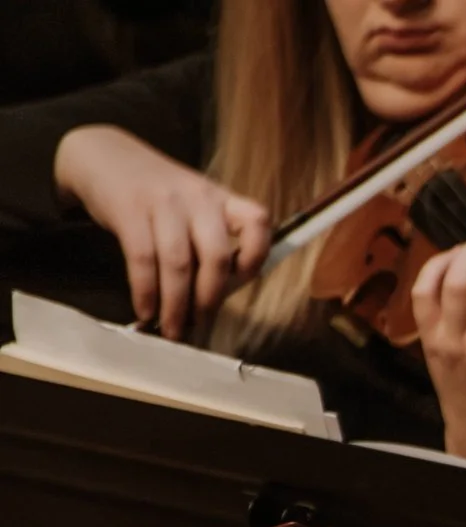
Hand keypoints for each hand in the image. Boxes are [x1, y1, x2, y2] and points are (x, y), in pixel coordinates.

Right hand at [53, 125, 269, 339]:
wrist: (103, 155)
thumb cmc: (155, 193)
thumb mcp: (193, 204)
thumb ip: (209, 240)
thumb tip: (213, 299)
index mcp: (220, 198)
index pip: (257, 222)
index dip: (257, 256)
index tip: (241, 283)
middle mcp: (197, 198)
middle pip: (216, 256)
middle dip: (210, 299)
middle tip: (200, 324)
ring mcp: (163, 202)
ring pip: (179, 264)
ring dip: (176, 305)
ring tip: (172, 329)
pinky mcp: (129, 210)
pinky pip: (143, 260)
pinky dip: (146, 292)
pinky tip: (146, 310)